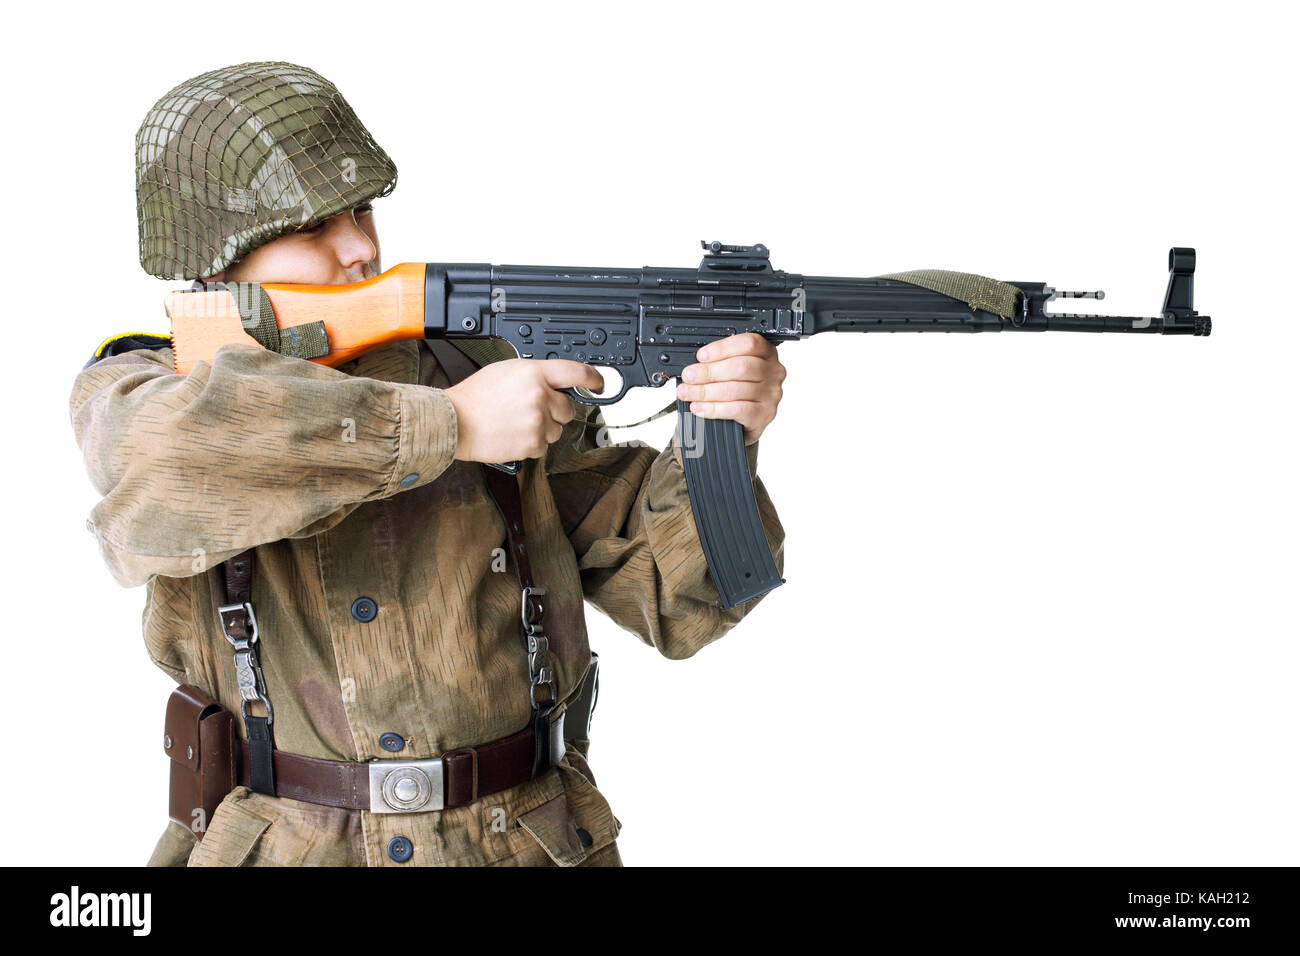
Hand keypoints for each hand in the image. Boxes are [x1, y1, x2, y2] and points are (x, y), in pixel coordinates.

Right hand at [445, 359, 603, 461]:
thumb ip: (535, 375)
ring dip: (543, 429)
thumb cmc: (475, 397)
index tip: (599, 384)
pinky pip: (544, 446)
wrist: (455, 421)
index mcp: (534, 373)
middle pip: (568, 408)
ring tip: (516, 424)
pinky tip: (513, 435)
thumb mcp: (506, 371)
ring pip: (557, 430)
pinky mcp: (533, 444)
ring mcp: (538, 421)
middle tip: (531, 411)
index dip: (593, 379)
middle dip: (555, 411)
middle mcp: (540, 396)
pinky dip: (531, 444)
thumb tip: (554, 383)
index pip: (576, 372)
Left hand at [675, 333, 785, 444]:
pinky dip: (713, 409)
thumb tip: (694, 367)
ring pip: (734, 389)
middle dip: (708, 372)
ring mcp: (771, 394)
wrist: (745, 421)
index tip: (701, 356)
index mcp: (767, 352)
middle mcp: (773, 371)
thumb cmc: (738, 389)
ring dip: (705, 391)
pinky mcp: (764, 414)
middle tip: (689, 377)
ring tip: (687, 393)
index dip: (722, 349)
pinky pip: (736, 409)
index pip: (749, 344)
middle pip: (740, 367)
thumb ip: (719, 361)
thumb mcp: (732, 369)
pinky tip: (699, 408)